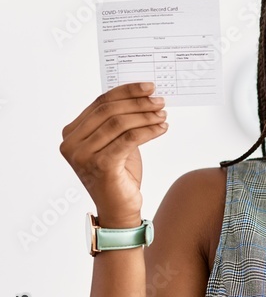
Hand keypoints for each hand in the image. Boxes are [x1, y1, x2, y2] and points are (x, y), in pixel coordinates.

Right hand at [59, 82, 167, 225]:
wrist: (119, 209)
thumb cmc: (118, 175)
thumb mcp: (115, 143)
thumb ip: (118, 122)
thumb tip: (142, 96)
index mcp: (71, 133)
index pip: (100, 103)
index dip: (126, 92)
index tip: (148, 87)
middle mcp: (72, 144)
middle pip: (109, 111)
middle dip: (138, 102)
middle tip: (159, 101)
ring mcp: (83, 156)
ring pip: (119, 123)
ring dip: (146, 116)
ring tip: (163, 115)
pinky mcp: (101, 166)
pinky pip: (129, 139)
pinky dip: (149, 131)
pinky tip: (162, 129)